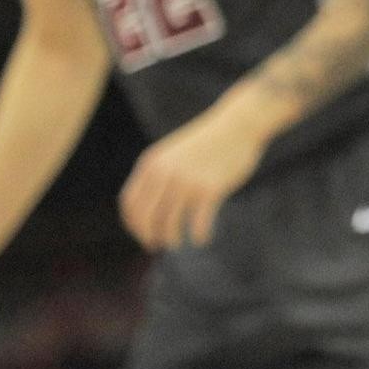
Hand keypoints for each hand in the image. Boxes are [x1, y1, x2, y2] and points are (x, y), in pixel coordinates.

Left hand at [119, 100, 270, 250]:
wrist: (238, 124)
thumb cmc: (207, 142)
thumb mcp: (174, 153)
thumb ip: (159, 175)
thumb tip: (148, 210)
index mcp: (152, 163)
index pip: (130, 203)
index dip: (133, 224)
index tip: (143, 235)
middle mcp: (166, 173)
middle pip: (146, 217)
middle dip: (148, 236)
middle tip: (157, 244)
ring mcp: (188, 181)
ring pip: (169, 223)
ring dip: (172, 238)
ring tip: (177, 242)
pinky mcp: (210, 189)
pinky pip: (198, 223)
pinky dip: (199, 235)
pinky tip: (203, 238)